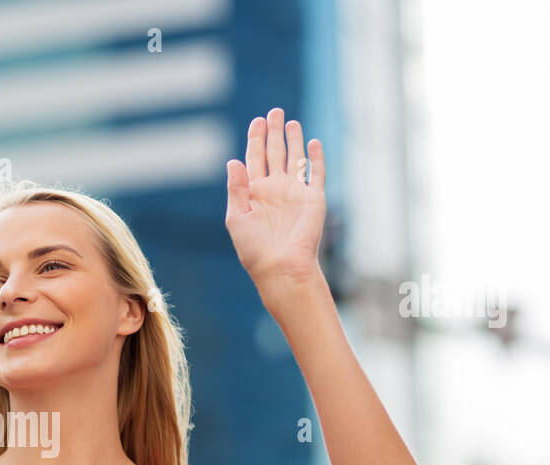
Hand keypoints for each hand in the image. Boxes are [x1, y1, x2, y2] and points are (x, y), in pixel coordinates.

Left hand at [224, 107, 326, 289]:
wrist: (281, 266)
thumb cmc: (254, 248)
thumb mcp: (237, 217)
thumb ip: (236, 188)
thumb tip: (233, 160)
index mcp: (255, 193)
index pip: (255, 159)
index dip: (255, 139)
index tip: (257, 120)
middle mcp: (275, 189)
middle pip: (274, 153)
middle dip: (273, 133)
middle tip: (274, 112)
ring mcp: (295, 192)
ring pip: (295, 159)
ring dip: (293, 140)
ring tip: (290, 122)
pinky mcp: (314, 198)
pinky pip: (316, 173)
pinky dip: (316, 158)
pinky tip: (313, 142)